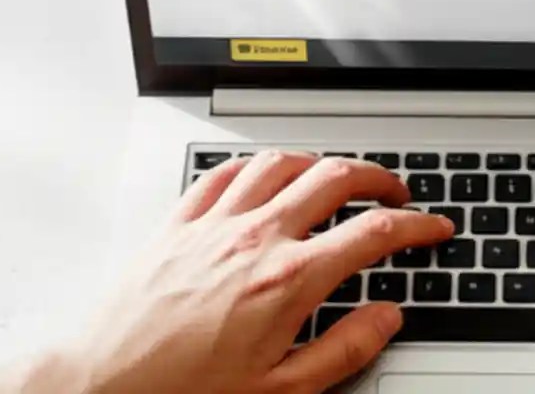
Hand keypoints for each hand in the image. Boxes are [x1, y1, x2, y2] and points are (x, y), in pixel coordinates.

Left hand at [62, 152, 451, 393]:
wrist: (102, 386)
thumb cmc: (183, 393)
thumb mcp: (281, 391)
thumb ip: (345, 349)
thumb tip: (386, 318)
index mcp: (288, 281)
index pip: (374, 232)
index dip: (417, 225)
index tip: (433, 228)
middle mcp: (255, 239)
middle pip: (335, 178)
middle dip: (379, 179)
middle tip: (396, 196)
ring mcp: (215, 225)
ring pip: (282, 162)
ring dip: (320, 162)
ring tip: (337, 178)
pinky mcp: (179, 224)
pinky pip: (224, 171)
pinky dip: (256, 165)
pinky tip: (265, 175)